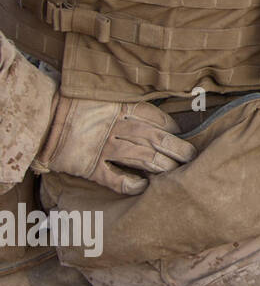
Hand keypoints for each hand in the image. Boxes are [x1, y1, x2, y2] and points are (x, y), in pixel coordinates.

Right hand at [32, 96, 195, 194]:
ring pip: (141, 157)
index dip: (171, 127)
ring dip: (161, 166)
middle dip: (176, 148)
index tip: (180, 134)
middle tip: (191, 157)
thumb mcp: (104, 98)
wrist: (41, 120)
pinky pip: (114, 178)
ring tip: (176, 173)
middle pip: (154, 138)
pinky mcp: (90, 167)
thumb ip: (127, 106)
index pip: (154, 118)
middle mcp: (114, 128)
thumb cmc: (74, 106)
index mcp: (119, 108)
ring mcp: (103, 148)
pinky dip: (131, 184)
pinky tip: (144, 187)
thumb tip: (157, 118)